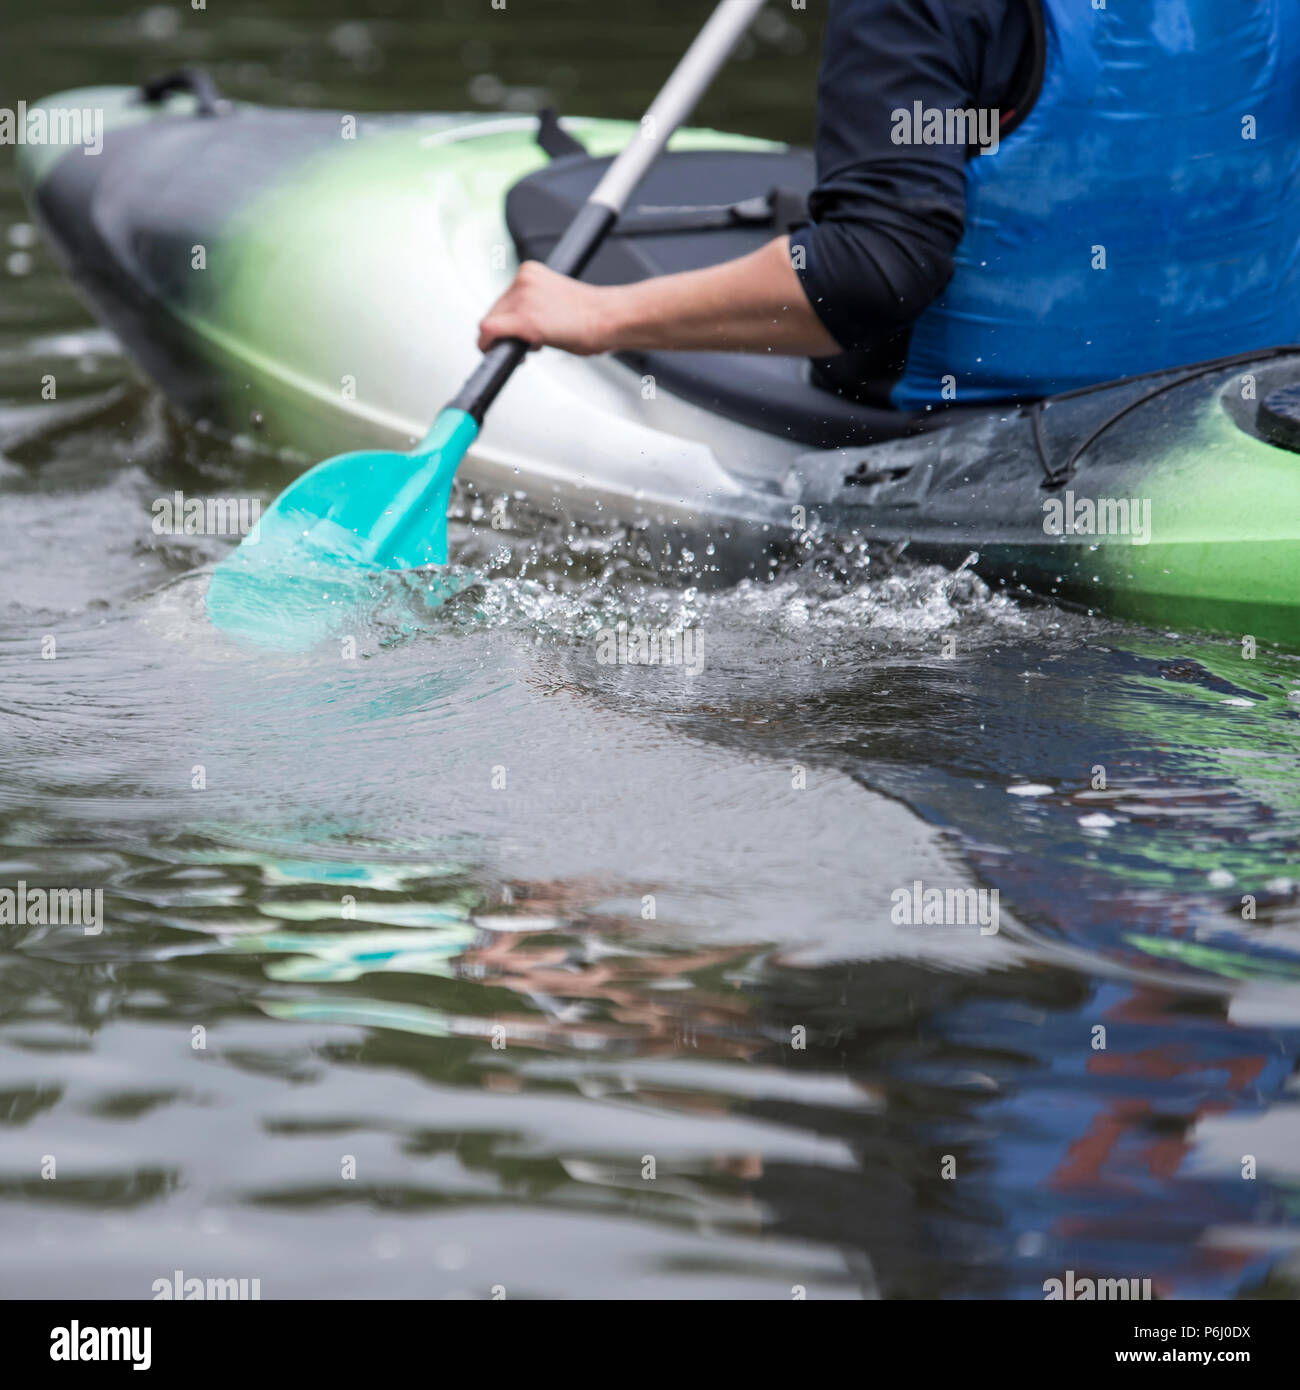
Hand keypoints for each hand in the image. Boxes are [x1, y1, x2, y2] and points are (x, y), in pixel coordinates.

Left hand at [478, 261, 615, 355]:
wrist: (609, 318)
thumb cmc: (593, 315)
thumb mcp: (556, 300)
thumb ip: (534, 307)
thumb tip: (519, 326)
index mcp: (531, 272)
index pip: (505, 298)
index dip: (508, 320)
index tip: (516, 332)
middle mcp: (523, 281)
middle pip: (495, 310)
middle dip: (505, 331)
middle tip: (525, 344)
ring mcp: (521, 299)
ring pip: (491, 322)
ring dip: (504, 339)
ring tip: (531, 346)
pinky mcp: (522, 320)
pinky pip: (488, 331)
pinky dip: (488, 346)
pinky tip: (499, 353)